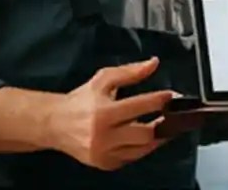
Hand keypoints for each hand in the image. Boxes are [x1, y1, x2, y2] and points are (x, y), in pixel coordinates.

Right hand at [47, 57, 173, 170]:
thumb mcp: (103, 80)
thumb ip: (130, 72)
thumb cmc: (81, 100)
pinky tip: (146, 138)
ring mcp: (105, 153)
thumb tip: (154, 63)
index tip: (172, 96)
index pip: (139, 106)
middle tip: (172, 115)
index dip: (160, 100)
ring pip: (142, 150)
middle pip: (145, 133)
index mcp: (103, 112)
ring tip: (165, 127)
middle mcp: (103, 135)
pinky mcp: (105, 164)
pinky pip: (132, 158)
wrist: (55, 124)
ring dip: (158, 138)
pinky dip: (142, 148)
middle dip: (163, 124)